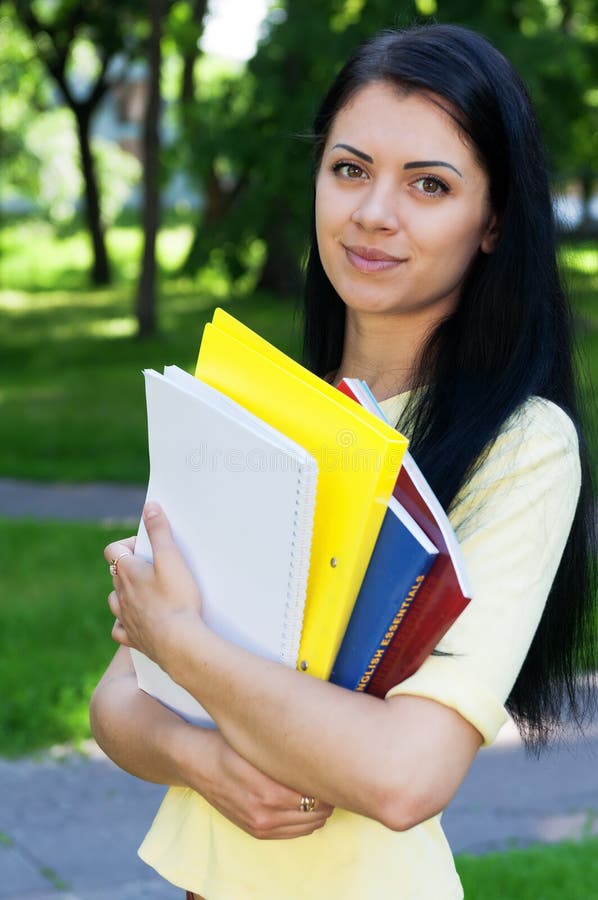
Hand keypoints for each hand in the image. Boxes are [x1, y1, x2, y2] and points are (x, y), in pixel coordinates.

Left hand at [104, 502, 202, 664]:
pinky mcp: (133, 638)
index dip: (126, 544)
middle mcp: (120, 595)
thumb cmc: (177, 600)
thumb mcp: (171, 558)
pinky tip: (135, 621)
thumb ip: (160, 531)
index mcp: (127, 573)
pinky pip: (120, 629)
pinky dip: (125, 622)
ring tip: (145, 593)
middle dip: (131, 567)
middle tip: (154, 568)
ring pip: (115, 601)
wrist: (179, 643)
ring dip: (125, 594)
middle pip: (116, 574)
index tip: (146, 547)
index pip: (112, 550)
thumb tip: (150, 507)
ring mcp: (125, 618)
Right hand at [193, 729, 333, 839]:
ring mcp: (260, 825)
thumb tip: (319, 756)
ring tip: (320, 791)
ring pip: (308, 826)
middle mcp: (265, 813)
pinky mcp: (256, 831)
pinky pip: (293, 833)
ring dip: (319, 811)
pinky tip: (305, 804)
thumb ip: (287, 755)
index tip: (333, 769)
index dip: (329, 784)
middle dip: (328, 798)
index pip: (316, 796)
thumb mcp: (258, 744)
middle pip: (316, 813)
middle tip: (331, 779)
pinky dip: (305, 821)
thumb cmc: (228, 746)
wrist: (197, 763)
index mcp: (269, 790)